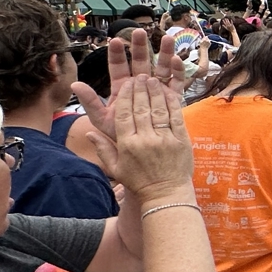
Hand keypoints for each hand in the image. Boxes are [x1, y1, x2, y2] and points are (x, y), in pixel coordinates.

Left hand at [78, 31, 186, 143]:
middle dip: (140, 46)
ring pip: (161, 68)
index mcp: (122, 88)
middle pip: (141, 62)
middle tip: (139, 31)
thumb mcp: (101, 119)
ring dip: (164, 53)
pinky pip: (176, 82)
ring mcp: (157, 90)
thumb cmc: (119, 135)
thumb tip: (75, 84)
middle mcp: (140, 85)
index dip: (117, 54)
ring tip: (166, 38)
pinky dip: (177, 71)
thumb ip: (90, 102)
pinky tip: (176, 60)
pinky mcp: (172, 98)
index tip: (115, 40)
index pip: (119, 67)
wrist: (140, 151)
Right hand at [82, 74, 193, 201]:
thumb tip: (89, 134)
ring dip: (155, 91)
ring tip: (152, 79)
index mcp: (128, 145)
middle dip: (140, 90)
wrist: (166, 194)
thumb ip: (103, 150)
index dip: (126, 97)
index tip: (128, 84)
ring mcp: (165, 139)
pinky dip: (172, 102)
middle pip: (141, 108)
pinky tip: (168, 91)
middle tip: (140, 76)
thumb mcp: (116, 169)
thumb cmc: (139, 182)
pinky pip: (176, 116)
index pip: (124, 115)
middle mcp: (146, 140)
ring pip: (158, 109)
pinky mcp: (181, 140)